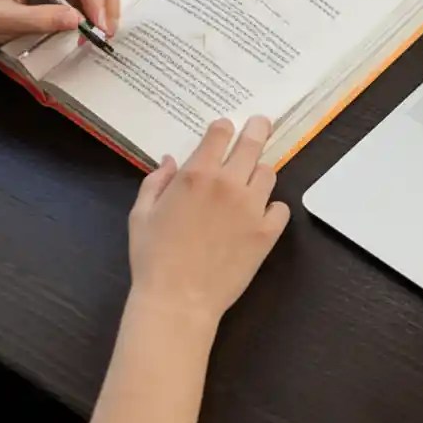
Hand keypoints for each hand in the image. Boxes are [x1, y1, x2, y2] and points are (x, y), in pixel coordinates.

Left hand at [0, 0, 119, 48]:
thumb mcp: (4, 19)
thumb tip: (79, 20)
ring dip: (102, 10)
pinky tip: (89, 32)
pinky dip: (93, 16)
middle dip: (106, 2)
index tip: (98, 24)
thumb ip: (41, 18)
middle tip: (107, 32)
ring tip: (98, 35)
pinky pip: (85, 1)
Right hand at [127, 116, 289, 321]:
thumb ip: (156, 182)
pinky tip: (261, 215)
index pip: (220, 134)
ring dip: (259, 173)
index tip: (226, 128)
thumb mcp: (141, 214)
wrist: (179, 299)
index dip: (224, 128)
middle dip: (257, 129)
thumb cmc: (152, 257)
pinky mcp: (268, 232)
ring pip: (268, 174)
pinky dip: (273, 208)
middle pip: (253, 144)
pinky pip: (281, 208)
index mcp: (196, 175)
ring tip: (252, 180)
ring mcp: (252, 207)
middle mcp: (229, 184)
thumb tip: (171, 160)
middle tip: (262, 123)